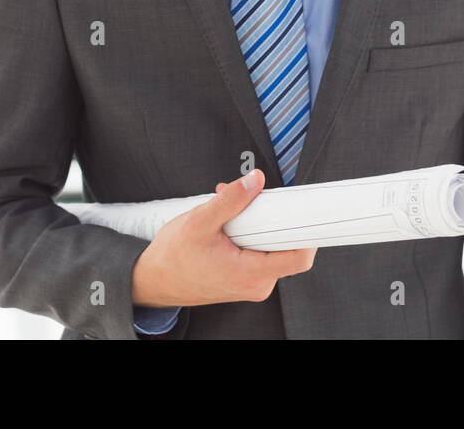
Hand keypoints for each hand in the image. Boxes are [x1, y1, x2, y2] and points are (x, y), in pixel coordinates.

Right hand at [131, 169, 317, 306]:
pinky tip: (228, 223)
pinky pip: (259, 253)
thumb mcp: (199, 222)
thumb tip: (256, 180)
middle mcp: (257, 283)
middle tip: (252, 201)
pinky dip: (249, 234)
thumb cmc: (173, 258)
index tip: (309, 210)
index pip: (300, 257)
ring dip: (256, 224)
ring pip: (271, 247)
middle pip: (286, 246)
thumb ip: (231, 200)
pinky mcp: (245, 279)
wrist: (154, 281)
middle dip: (271, 218)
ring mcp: (252, 284)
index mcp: (251, 274)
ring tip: (229, 212)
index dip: (308, 232)